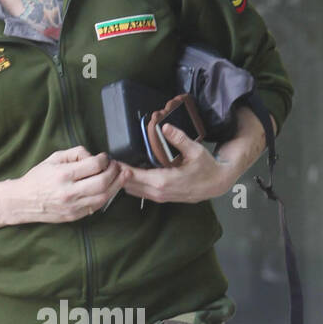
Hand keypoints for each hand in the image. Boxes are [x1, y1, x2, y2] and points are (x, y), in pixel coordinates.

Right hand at [16, 145, 124, 222]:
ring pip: (104, 196)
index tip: (105, 157)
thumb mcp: (53, 158)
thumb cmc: (38, 178)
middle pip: (103, 182)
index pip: (94, 165)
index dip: (105, 159)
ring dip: (116, 185)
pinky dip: (106, 196)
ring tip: (120, 176)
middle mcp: (69, 192)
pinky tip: (109, 188)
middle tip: (116, 166)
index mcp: (63, 174)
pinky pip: (97, 206)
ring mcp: (73, 206)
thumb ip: (75, 153)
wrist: (23, 201)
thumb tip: (94, 156)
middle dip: (114, 172)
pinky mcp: (75, 216)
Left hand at [117, 104, 269, 203]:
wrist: (216, 184)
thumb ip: (178, 138)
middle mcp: (158, 192)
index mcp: (163, 181)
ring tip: (113, 167)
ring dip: (122, 181)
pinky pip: (140, 192)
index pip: (133, 176)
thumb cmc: (206, 168)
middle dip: (116, 175)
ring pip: (132, 191)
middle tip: (106, 161)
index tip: (109, 159)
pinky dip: (131, 184)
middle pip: (128, 185)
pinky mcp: (160, 197)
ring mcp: (158, 197)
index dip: (119, 168)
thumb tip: (164, 126)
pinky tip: (126, 174)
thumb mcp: (195, 150)